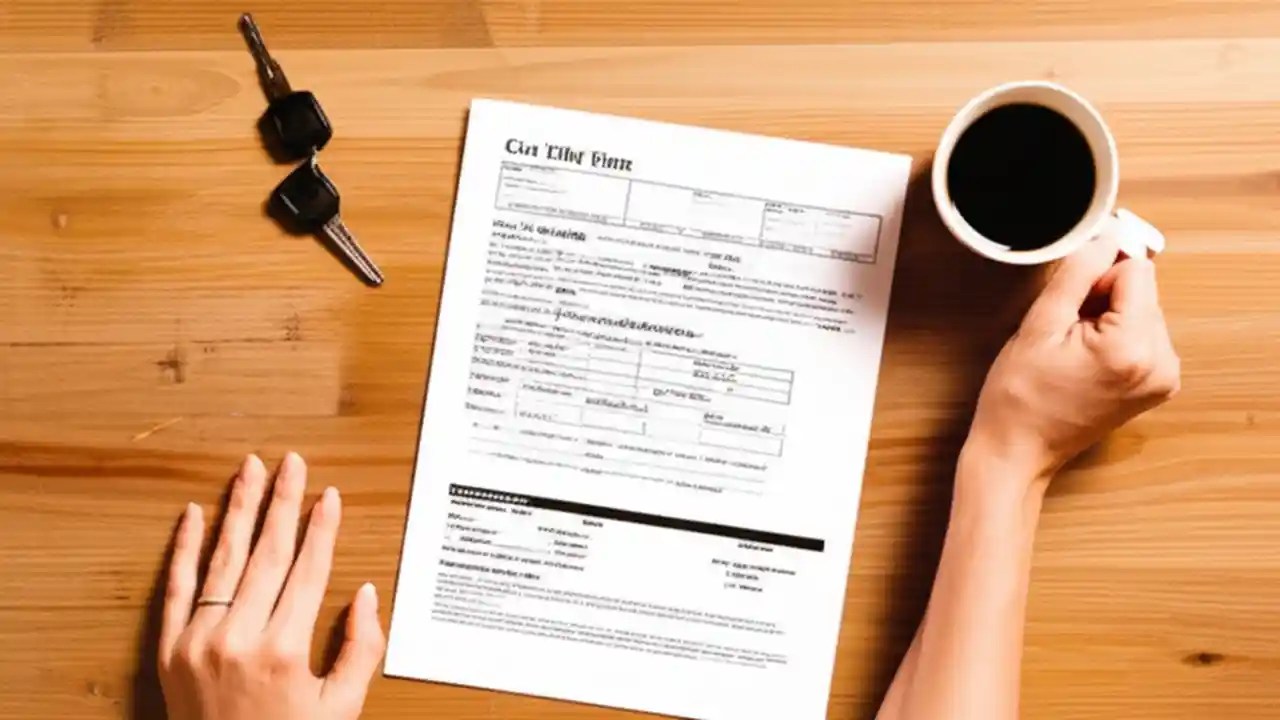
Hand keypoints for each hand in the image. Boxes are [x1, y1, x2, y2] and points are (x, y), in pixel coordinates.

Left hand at [158, 453, 385, 719]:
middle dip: (283, 503)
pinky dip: (185, 550)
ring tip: (249, 471)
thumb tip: (368, 596)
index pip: (309, 571)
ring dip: (239, 510)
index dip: (322, 529)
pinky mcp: (170, 651)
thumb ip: (360, 651)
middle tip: (291, 464)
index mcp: (285, 649)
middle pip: (268, 554)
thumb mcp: (340, 709)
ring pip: (224, 561)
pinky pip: (176, 590)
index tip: (329, 496)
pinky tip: (195, 516)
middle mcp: (239, 638)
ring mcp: (199, 642)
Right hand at [966, 237, 1180, 482]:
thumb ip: (1078, 272)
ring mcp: (1163, 378)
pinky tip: (1085, 358)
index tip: (1069, 301)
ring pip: (1143, 310)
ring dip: (1109, 317)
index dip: (1096, 277)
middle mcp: (1161, 364)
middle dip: (1103, 298)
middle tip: (1065, 331)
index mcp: (1134, 348)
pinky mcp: (1158, 384)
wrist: (1018, 450)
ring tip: (1072, 350)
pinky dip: (1116, 335)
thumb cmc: (1019, 397)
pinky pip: (1144, 334)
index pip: (1136, 271)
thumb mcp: (1039, 324)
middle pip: (1143, 291)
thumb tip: (1108, 236)